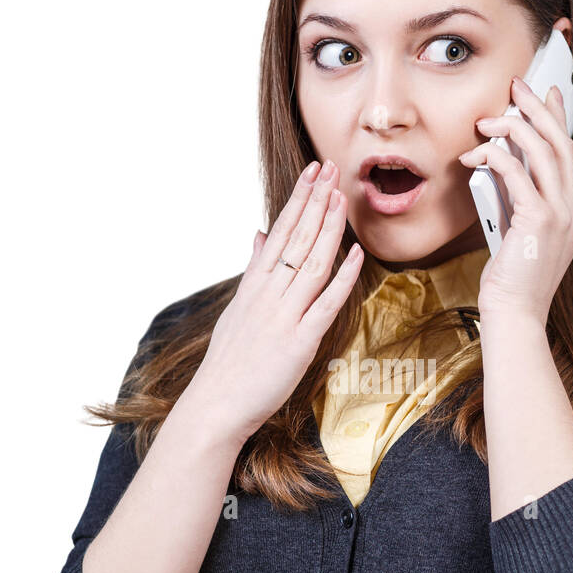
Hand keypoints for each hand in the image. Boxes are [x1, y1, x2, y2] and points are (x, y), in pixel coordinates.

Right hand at [179, 159, 363, 446]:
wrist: (216, 404)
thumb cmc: (229, 362)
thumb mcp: (237, 308)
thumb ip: (253, 270)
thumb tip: (259, 234)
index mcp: (254, 286)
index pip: (280, 232)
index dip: (299, 200)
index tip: (314, 172)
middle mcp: (268, 295)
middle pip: (296, 239)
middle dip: (316, 201)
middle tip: (333, 167)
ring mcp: (283, 316)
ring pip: (311, 263)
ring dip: (328, 228)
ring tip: (342, 197)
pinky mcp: (299, 342)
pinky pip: (325, 304)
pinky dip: (342, 277)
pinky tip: (356, 254)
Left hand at [459, 76, 572, 329]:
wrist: (514, 315)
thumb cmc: (511, 280)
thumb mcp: (517, 231)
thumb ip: (516, 199)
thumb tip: (498, 164)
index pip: (568, 154)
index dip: (557, 118)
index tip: (545, 91)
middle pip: (560, 143)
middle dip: (536, 108)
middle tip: (516, 85)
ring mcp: (562, 215)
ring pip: (542, 151)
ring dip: (512, 128)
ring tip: (485, 121)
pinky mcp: (540, 221)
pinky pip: (517, 172)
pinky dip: (495, 157)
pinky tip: (475, 155)